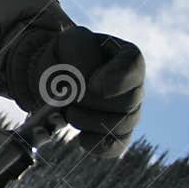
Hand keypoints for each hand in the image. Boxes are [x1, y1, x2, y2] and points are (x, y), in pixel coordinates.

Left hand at [12, 26, 144, 157]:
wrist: (53, 75)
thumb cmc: (65, 54)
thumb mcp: (68, 41)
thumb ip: (79, 54)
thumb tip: (86, 83)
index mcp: (126, 56)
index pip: (133, 66)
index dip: (116, 79)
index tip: (93, 86)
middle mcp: (134, 85)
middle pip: (128, 101)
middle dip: (93, 101)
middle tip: (69, 96)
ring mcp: (129, 111)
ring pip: (123, 125)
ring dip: (90, 121)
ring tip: (68, 112)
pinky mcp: (117, 133)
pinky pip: (117, 146)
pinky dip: (98, 145)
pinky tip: (81, 139)